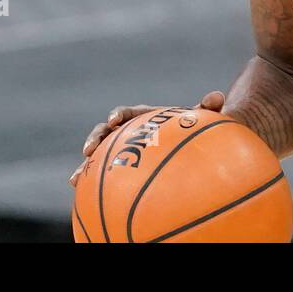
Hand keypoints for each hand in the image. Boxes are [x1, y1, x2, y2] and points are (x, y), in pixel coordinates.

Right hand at [68, 90, 224, 186]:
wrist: (188, 142)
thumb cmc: (192, 129)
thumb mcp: (201, 119)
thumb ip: (207, 108)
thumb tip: (217, 96)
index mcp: (144, 117)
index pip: (128, 113)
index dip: (118, 115)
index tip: (114, 120)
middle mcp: (128, 131)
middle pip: (106, 132)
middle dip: (95, 139)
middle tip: (88, 149)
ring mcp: (122, 149)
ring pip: (99, 156)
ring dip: (85, 165)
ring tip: (75, 178)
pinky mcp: (121, 167)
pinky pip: (104, 175)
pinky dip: (92, 183)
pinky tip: (81, 194)